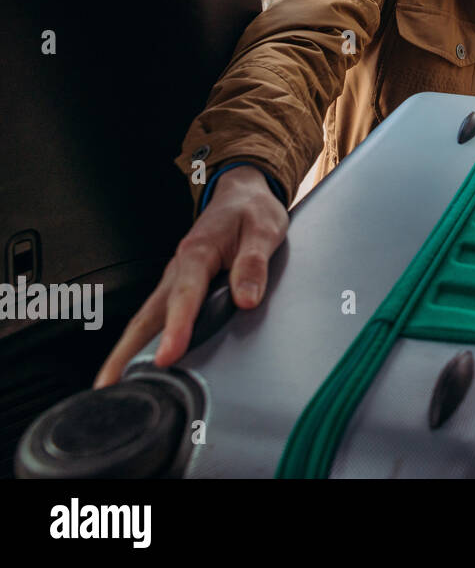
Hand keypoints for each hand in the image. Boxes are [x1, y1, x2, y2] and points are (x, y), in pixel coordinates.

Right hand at [93, 165, 288, 387]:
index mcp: (198, 253)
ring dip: (128, 350)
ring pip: (147, 319)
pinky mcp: (179, 287)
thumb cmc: (252, 212)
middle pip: (147, 315)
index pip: (185, 297)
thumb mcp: (264, 230)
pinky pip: (157, 317)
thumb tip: (246, 299)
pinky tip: (140, 363)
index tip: (168, 357)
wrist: (243, 192)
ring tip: (113, 385)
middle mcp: (179, 269)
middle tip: (108, 385)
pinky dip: (143, 341)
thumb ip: (254, 265)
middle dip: (126, 351)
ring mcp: (176, 279)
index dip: (176, 329)